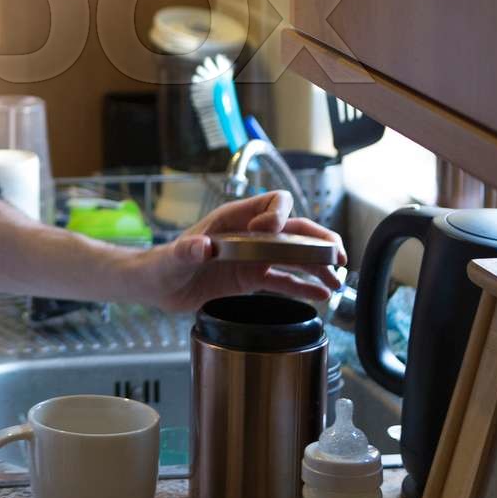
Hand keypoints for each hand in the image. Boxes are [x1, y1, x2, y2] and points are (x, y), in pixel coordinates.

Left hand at [128, 191, 346, 312]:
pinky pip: (284, 280)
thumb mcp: (174, 258)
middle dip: (318, 239)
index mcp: (233, 219)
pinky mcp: (252, 279)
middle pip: (294, 229)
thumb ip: (188, 251)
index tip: (275, 231)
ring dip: (318, 265)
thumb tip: (203, 247)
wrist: (158, 286)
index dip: (280, 213)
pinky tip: (322, 294)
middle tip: (337, 256)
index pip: (271, 203)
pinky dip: (304, 286)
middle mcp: (249, 235)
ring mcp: (253, 257)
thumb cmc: (163, 264)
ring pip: (295, 255)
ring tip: (338, 280)